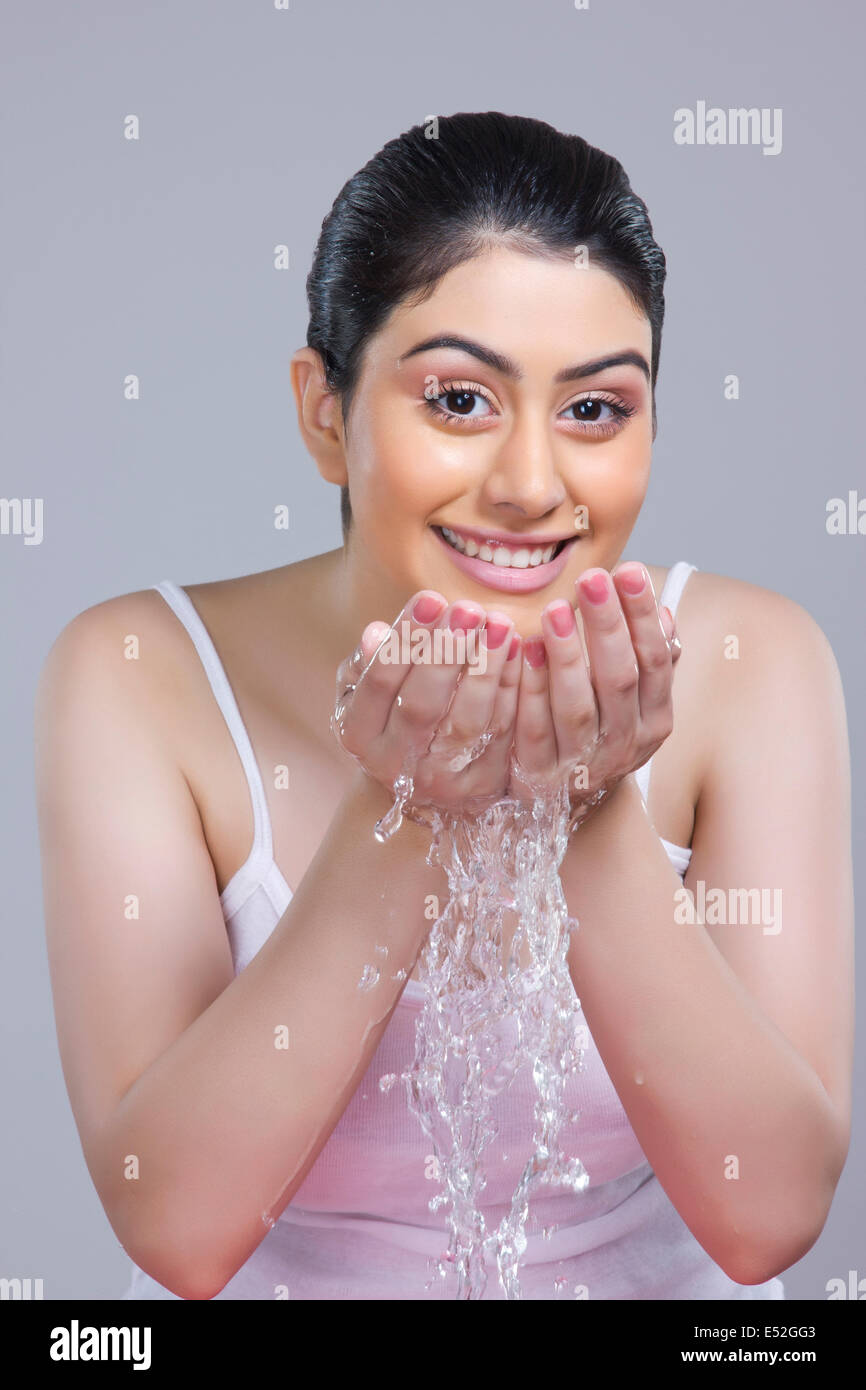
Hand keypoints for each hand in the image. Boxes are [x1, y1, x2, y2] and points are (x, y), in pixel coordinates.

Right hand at [333, 590, 523, 817]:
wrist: (415, 774)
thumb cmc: (388, 710)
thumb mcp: (363, 686)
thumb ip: (368, 661)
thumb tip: (377, 632)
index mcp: (358, 733)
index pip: (379, 683)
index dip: (404, 641)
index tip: (429, 597)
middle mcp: (395, 763)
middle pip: (421, 706)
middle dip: (446, 654)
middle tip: (468, 609)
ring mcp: (440, 779)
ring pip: (467, 722)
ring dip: (485, 669)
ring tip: (498, 624)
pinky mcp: (482, 784)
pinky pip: (503, 734)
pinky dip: (511, 690)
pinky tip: (518, 650)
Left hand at [507, 562, 681, 822]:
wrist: (564, 796)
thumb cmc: (600, 724)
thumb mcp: (633, 696)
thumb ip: (648, 657)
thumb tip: (664, 614)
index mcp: (655, 717)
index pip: (654, 661)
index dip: (641, 617)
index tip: (627, 570)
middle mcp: (626, 744)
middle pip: (619, 680)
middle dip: (607, 626)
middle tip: (591, 578)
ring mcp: (584, 765)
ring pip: (578, 708)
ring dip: (568, 655)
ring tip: (557, 608)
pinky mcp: (541, 776)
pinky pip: (535, 729)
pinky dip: (531, 688)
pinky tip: (524, 648)